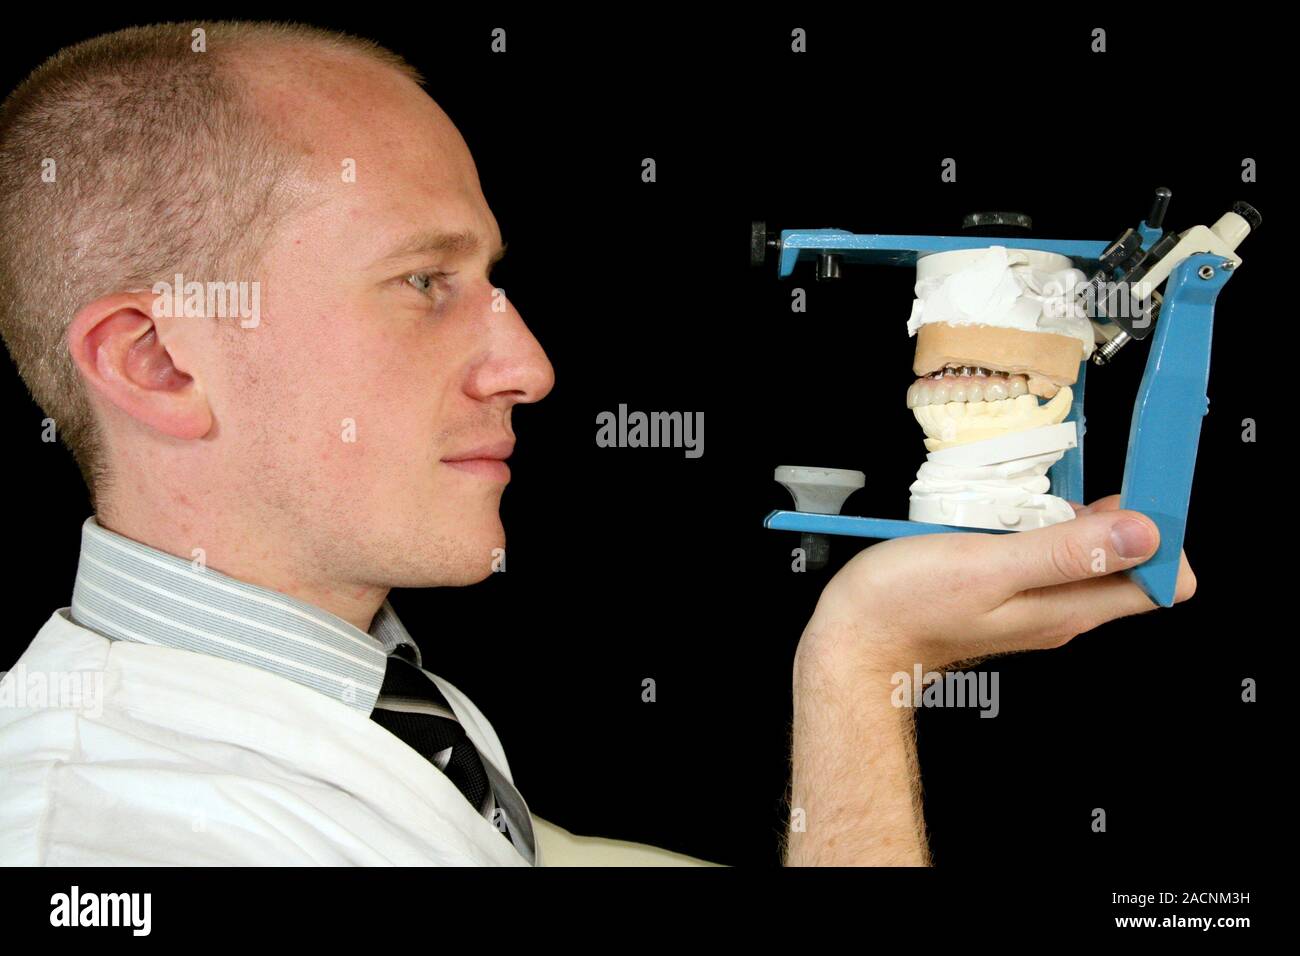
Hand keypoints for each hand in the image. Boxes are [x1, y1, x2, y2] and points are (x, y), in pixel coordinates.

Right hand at [797, 494, 1195, 677]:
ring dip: (1067, 519)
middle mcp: (1060, 612)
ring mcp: (1033, 606)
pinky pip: (1043, 556)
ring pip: (1082, 555)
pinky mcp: (1005, 594)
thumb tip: (1144, 532)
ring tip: (1020, 502)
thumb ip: (1067, 551)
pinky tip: (999, 517)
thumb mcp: (988, 566)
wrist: (851, 643)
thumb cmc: (905, 606)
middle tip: (1066, 488)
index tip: (1135, 493)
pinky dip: (1034, 528)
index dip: (1160, 533)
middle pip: (1126, 563)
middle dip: (1113, 517)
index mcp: (1068, 609)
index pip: (1162, 582)